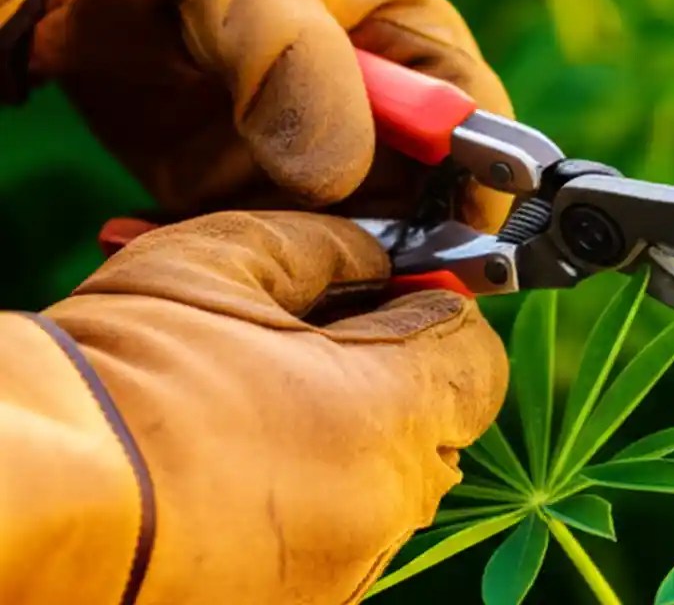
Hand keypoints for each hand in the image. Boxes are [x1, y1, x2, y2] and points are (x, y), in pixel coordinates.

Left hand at [28, 0, 512, 227]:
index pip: (481, 131)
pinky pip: (273, 253)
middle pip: (426, 205)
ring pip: (351, 244)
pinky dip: (244, 266)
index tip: (458, 250)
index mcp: (415, 49)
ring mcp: (317, 165)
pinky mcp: (255, 199)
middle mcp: (379, 119)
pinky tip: (195, 249)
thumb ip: (293, 65)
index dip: (480, 192)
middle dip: (396, 249)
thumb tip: (339, 179)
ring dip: (314, 266)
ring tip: (251, 246)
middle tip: (343, 270)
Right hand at [41, 211, 507, 601]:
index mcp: (386, 419)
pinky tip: (236, 478)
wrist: (17, 491)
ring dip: (352, 448)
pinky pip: (340, 541)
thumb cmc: (110, 374)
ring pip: (389, 491)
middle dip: (397, 382)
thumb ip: (327, 250)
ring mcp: (342, 574)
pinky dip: (311, 506)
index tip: (392, 297)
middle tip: (314, 349)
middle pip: (440, 430)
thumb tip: (373, 258)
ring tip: (255, 417)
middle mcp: (383, 512)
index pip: (478, 359)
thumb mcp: (219, 263)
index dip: (437, 314)